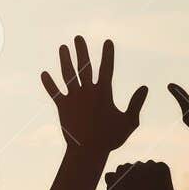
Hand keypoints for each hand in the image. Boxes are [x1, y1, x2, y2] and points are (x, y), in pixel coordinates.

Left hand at [39, 36, 147, 155]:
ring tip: (63, 47)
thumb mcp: (129, 121)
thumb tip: (145, 87)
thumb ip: (136, 103)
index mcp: (103, 93)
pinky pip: (54, 92)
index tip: (107, 41)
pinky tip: (44, 74)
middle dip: (82, 51)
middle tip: (78, 38)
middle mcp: (87, 92)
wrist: (88, 151)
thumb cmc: (111, 138)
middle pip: (84, 66)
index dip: (107, 54)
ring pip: (67, 75)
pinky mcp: (61, 106)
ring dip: (64, 60)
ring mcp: (73, 98)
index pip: (106, 68)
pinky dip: (48, 83)